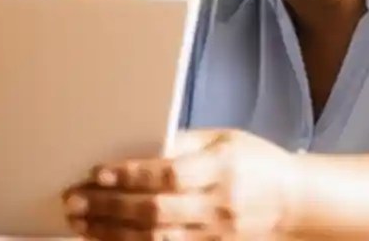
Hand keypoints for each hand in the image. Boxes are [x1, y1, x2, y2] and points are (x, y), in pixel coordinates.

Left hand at [63, 129, 301, 240]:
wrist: (294, 202)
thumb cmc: (255, 161)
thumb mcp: (223, 138)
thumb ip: (181, 141)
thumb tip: (136, 146)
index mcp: (222, 168)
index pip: (169, 175)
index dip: (131, 175)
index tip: (96, 173)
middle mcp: (219, 205)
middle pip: (156, 212)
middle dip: (109, 208)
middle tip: (73, 200)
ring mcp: (215, 234)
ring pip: (157, 240)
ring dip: (112, 233)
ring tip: (80, 223)